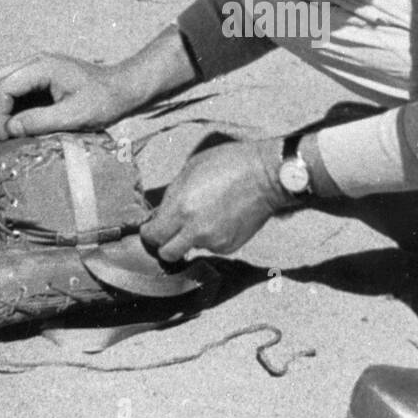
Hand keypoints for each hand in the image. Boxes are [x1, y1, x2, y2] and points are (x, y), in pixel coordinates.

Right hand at [0, 53, 133, 139]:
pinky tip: (18, 122)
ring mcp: (37, 67)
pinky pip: (14, 86)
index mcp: (42, 67)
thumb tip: (10, 128)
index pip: (3, 86)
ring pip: (0, 81)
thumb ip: (40, 121)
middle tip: (2, 134)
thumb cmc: (104, 101)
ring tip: (8, 130)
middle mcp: (35, 61)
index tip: (6, 136)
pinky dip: (9, 104)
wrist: (123, 89)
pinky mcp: (40, 76)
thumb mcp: (74, 116)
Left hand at [141, 138, 294, 261]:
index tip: (154, 226)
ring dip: (191, 238)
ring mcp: (214, 241)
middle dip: (165, 243)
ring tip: (205, 216)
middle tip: (171, 231)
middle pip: (167, 253)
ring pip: (190, 249)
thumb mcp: (191, 169)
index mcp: (181, 208)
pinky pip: (211, 247)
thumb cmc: (228, 163)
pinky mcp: (230, 246)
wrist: (267, 175)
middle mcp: (195, 231)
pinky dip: (212, 237)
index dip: (150, 232)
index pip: (152, 236)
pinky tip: (221, 219)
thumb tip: (161, 213)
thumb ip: (173, 195)